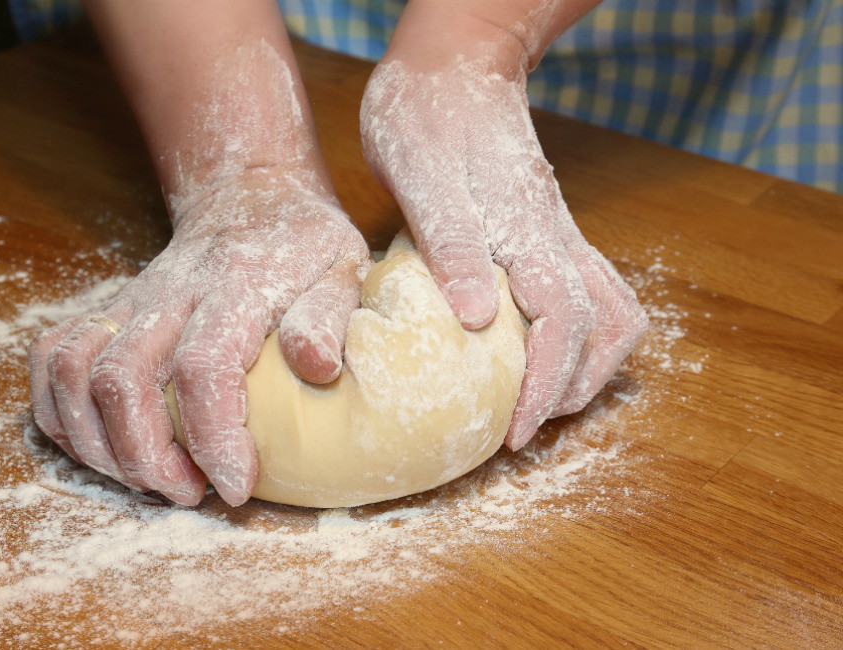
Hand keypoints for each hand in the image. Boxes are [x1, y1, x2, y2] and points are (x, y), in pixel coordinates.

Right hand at [28, 168, 370, 505]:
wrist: (248, 196)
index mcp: (236, 287)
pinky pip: (53, 358)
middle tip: (189, 492)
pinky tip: (100, 445)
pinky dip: (58, 411)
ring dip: (98, 444)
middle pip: (122, 379)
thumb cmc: (301, 244)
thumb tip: (317, 367)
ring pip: (74, 373)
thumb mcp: (343, 268)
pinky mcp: (107, 310)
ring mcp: (130, 300)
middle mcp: (171, 293)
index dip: (213, 438)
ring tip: (148, 479)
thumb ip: (328, 316)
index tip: (236, 486)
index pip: (204, 367)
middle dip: (145, 457)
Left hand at [360, 47, 646, 449]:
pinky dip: (580, 334)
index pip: (561, 323)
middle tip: (522, 430)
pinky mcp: (546, 230)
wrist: (450, 62)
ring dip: (587, 366)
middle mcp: (555, 236)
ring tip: (541, 402)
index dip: (544, 386)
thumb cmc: (426, 113)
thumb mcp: (421, 175)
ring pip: (610, 310)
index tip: (515, 432)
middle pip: (602, 328)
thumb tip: (475, 319)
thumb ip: (450, 244)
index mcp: (526, 230)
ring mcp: (557, 232)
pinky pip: (590, 290)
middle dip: (569, 390)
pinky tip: (539, 350)